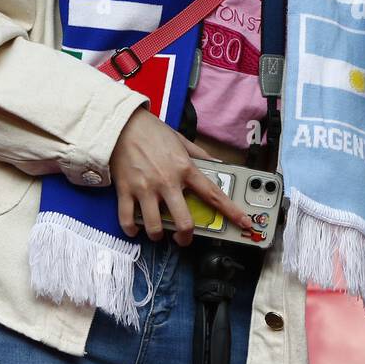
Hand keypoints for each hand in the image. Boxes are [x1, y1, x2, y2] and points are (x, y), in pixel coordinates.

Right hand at [109, 107, 254, 244]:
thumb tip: (218, 164)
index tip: (243, 223)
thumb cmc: (152, 131)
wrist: (122, 124)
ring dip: (158, 235)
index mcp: (185, 169)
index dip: (231, 212)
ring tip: (158, 233)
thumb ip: (201, 155)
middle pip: (184, 221)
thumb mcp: (182, 140)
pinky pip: (128, 219)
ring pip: (155, 226)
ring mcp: (145, 188)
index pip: (213, 195)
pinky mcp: (125, 191)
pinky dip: (131, 229)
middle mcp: (167, 182)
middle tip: (184, 238)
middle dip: (186, 237)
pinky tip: (136, 229)